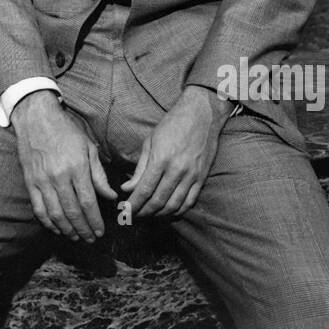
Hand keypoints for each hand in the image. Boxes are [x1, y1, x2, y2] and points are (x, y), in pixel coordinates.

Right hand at [12, 90, 115, 242]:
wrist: (36, 117)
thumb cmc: (66, 130)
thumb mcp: (88, 147)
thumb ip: (98, 174)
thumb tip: (110, 196)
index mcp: (76, 167)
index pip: (88, 202)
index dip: (95, 221)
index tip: (100, 231)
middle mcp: (58, 176)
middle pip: (72, 212)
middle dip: (83, 229)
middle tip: (91, 239)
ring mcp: (42, 180)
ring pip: (55, 214)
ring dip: (66, 229)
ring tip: (76, 237)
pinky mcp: (30, 181)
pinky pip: (38, 208)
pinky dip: (47, 222)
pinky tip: (56, 228)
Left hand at [120, 86, 228, 219]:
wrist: (202, 113)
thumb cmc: (172, 124)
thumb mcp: (150, 141)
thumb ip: (140, 168)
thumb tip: (127, 188)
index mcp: (161, 159)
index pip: (144, 190)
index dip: (133, 205)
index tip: (125, 211)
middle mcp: (177, 169)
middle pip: (158, 201)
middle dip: (143, 212)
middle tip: (134, 215)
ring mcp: (192, 175)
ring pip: (174, 205)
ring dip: (159, 214)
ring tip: (149, 214)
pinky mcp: (202, 177)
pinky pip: (189, 201)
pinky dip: (177, 210)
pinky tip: (168, 211)